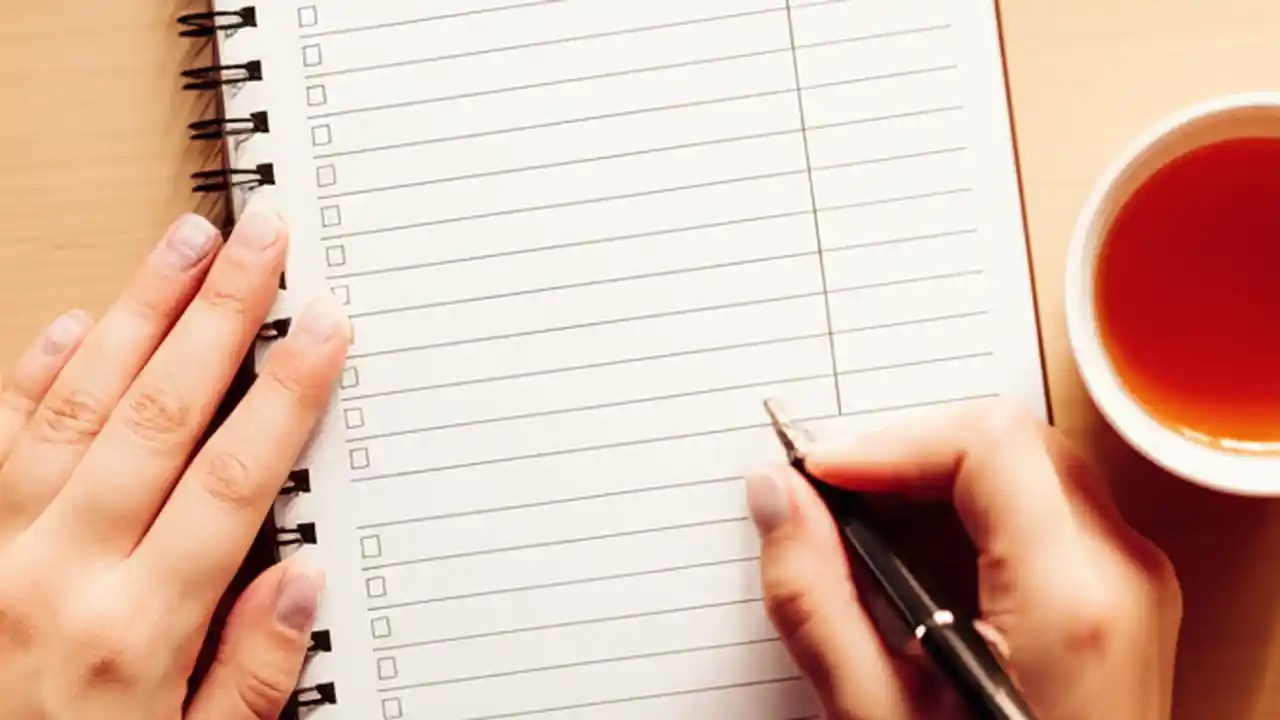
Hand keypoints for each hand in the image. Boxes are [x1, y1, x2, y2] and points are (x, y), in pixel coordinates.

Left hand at [0, 199, 348, 718]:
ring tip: (185, 244)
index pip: (232, 481)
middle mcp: (61, 575)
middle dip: (219, 314)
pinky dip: (36, 372)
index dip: (285, 392)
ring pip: (77, 404)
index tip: (319, 328)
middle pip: (159, 414)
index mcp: (136, 631)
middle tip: (258, 243)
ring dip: (139, 313)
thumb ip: (252, 677)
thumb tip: (302, 581)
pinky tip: (78, 320)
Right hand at [746, 400, 1182, 719]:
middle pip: (1009, 440)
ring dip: (932, 477)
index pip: (987, 443)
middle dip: (906, 452)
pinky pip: (1044, 504)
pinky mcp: (1124, 594)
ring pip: (1025, 463)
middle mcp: (1121, 573)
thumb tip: (776, 497)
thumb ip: (815, 600)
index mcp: (1070, 600)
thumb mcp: (880, 718)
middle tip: (830, 497)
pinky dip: (967, 507)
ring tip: (862, 529)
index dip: (888, 440)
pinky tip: (914, 555)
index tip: (820, 475)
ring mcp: (1133, 581)